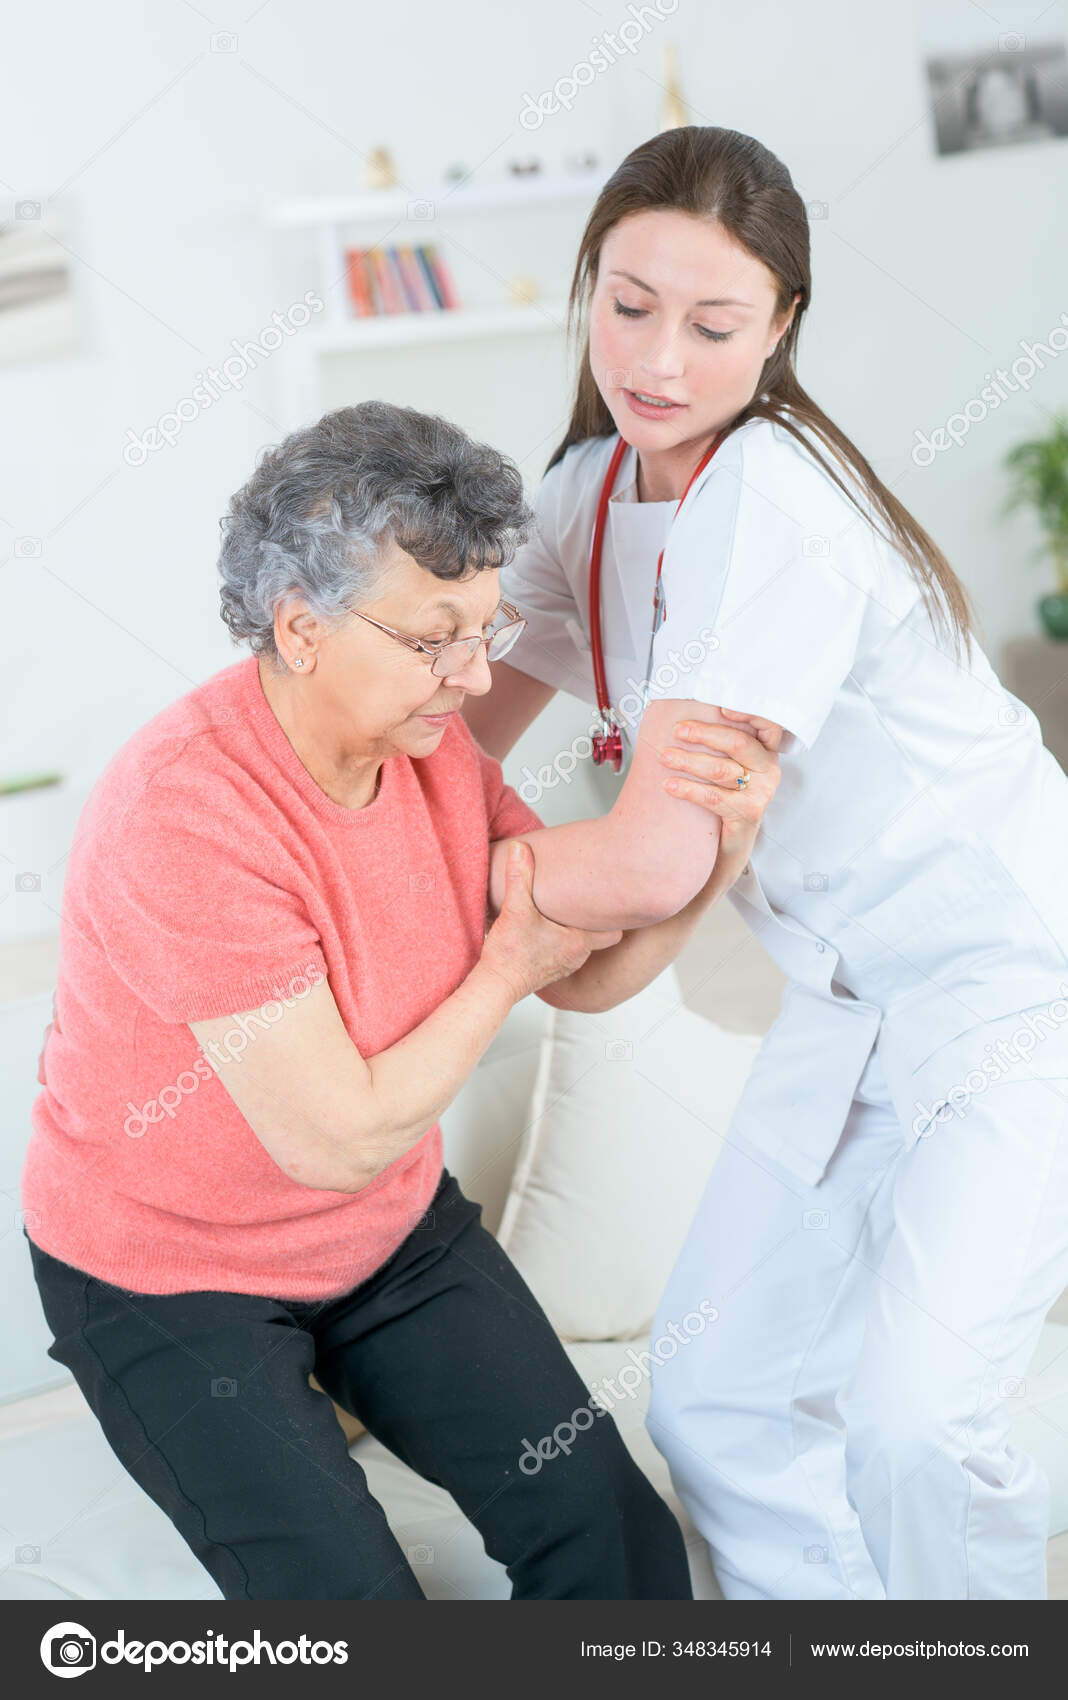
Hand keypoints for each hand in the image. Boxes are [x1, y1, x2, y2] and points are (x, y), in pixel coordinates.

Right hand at [481, 840, 623, 1002]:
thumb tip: (520, 848)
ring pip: (580, 944)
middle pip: (597, 935)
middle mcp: (576, 957)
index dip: (613, 916)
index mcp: (577, 942)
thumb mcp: (514, 909)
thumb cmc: (508, 955)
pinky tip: (544, 931)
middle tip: (587, 900)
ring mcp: (564, 966)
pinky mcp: (549, 971)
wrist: (494, 986)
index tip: (607, 901)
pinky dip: (559, 942)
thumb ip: (519, 876)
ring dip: (574, 930)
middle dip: (592, 919)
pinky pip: (564, 953)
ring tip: (564, 913)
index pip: (615, 931)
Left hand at [659, 708, 780, 832]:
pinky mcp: (748, 813)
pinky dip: (689, 789)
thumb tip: (683, 719)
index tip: (721, 707)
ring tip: (665, 757)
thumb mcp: (727, 766)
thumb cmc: (724, 798)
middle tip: (677, 730)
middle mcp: (768, 769)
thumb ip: (718, 743)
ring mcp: (761, 792)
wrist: (730, 845)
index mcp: (765, 751)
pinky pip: (714, 797)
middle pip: (738, 743)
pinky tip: (670, 785)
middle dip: (704, 734)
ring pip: (722, 770)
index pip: (768, 724)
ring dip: (688, 761)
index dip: (748, 713)